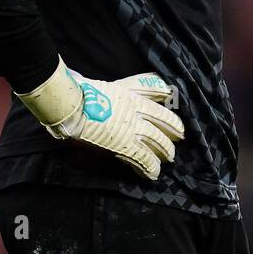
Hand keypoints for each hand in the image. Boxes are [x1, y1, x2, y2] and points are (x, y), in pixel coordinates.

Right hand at [16, 57, 184, 179]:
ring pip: (157, 139)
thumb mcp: (90, 82)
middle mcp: (134, 108)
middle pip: (161, 117)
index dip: (163, 93)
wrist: (72, 105)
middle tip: (180, 135)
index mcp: (126, 92)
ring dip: (165, 149)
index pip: (151, 89)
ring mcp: (132, 127)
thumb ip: (94, 83)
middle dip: (172, 127)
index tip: (171, 97)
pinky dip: (150, 166)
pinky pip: (143, 157)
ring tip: (170, 157)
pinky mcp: (125, 144)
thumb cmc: (76, 92)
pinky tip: (154, 174)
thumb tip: (80, 79)